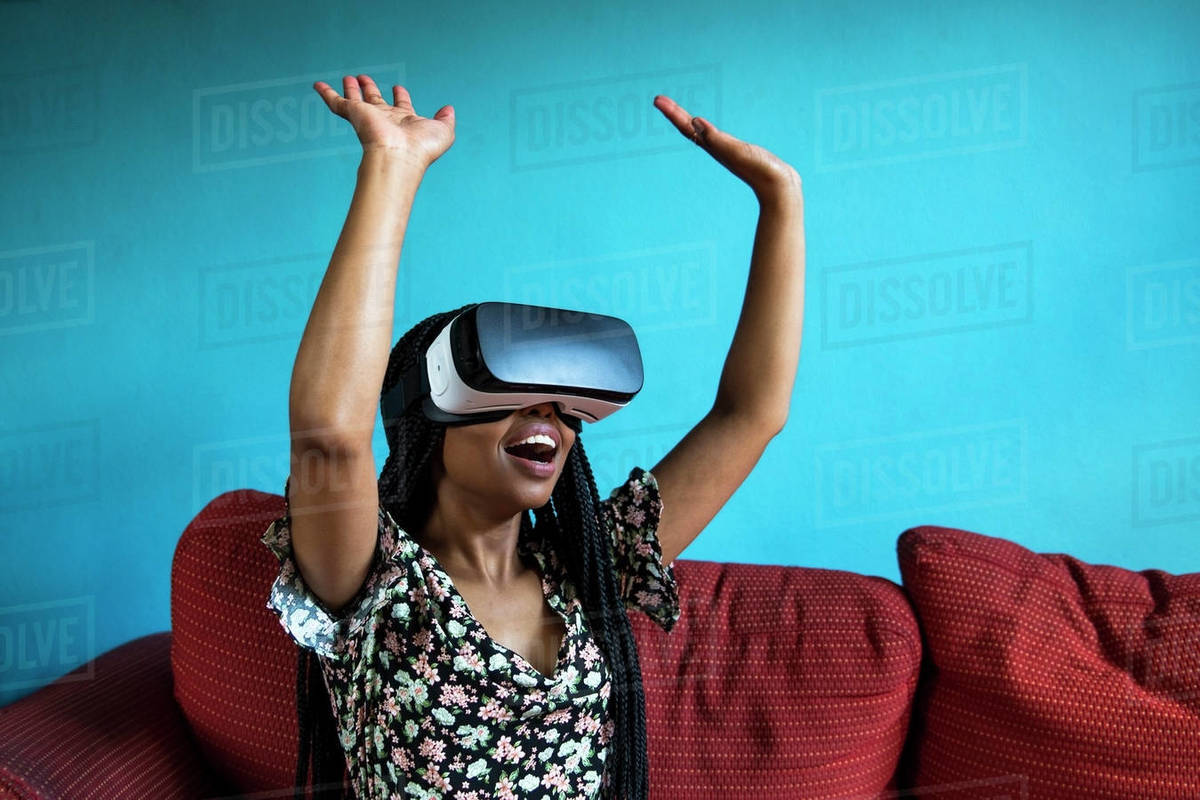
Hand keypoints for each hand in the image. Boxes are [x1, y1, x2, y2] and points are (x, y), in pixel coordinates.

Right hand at [314, 75, 454, 168]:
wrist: (400, 157)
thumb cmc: (422, 148)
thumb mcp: (443, 132)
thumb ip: (446, 119)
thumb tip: (449, 108)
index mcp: (404, 122)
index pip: (401, 106)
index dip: (400, 96)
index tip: (397, 87)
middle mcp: (386, 119)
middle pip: (376, 101)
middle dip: (371, 90)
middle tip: (365, 79)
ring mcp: (369, 117)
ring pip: (356, 99)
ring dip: (353, 89)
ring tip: (349, 78)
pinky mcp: (354, 115)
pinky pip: (336, 103)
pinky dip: (326, 93)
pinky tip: (318, 85)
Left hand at [653, 94, 799, 201]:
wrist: (779, 188)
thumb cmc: (759, 169)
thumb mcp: (736, 150)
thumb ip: (715, 138)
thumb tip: (694, 121)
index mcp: (713, 147)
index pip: (687, 127)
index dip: (673, 113)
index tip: (657, 100)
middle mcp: (716, 149)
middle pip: (689, 128)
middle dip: (675, 113)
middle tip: (659, 99)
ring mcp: (726, 151)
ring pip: (700, 133)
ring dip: (686, 121)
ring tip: (676, 111)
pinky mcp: (738, 152)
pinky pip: (714, 136)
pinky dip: (706, 128)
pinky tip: (705, 127)